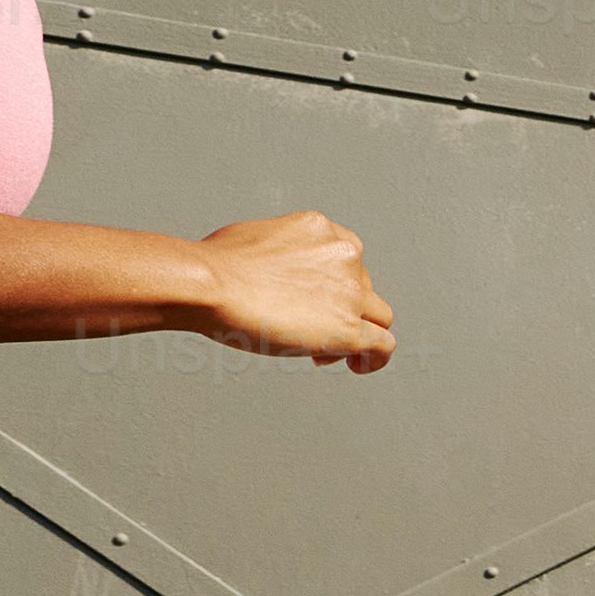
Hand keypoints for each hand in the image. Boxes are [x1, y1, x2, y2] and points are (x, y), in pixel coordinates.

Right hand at [188, 212, 394, 369]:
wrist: (211, 284)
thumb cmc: (217, 264)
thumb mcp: (256, 237)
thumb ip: (280, 253)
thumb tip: (271, 274)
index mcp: (322, 230)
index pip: (346, 260)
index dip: (331, 285)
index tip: (310, 302)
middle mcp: (344, 255)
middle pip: (362, 290)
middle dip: (338, 310)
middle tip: (306, 330)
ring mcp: (350, 293)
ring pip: (377, 317)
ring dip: (356, 333)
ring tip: (323, 350)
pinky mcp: (348, 329)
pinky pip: (383, 346)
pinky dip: (375, 359)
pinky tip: (357, 366)